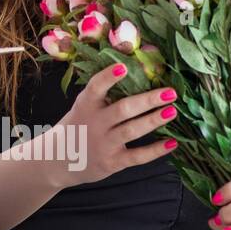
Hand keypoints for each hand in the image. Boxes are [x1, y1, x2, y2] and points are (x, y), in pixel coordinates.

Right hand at [51, 62, 180, 188]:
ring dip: (154, 120)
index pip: (95, 88)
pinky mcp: (112, 162)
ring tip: (172, 111)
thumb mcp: (82, 108)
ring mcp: (103, 144)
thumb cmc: (77, 127)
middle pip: (123, 110)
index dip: (108, 77)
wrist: (58, 160)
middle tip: (170, 93)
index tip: (124, 67)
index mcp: (85, 105)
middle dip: (148, 100)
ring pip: (132, 131)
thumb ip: (102, 96)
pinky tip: (172, 143)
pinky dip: (156, 150)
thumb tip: (133, 74)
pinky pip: (137, 156)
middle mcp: (94, 123)